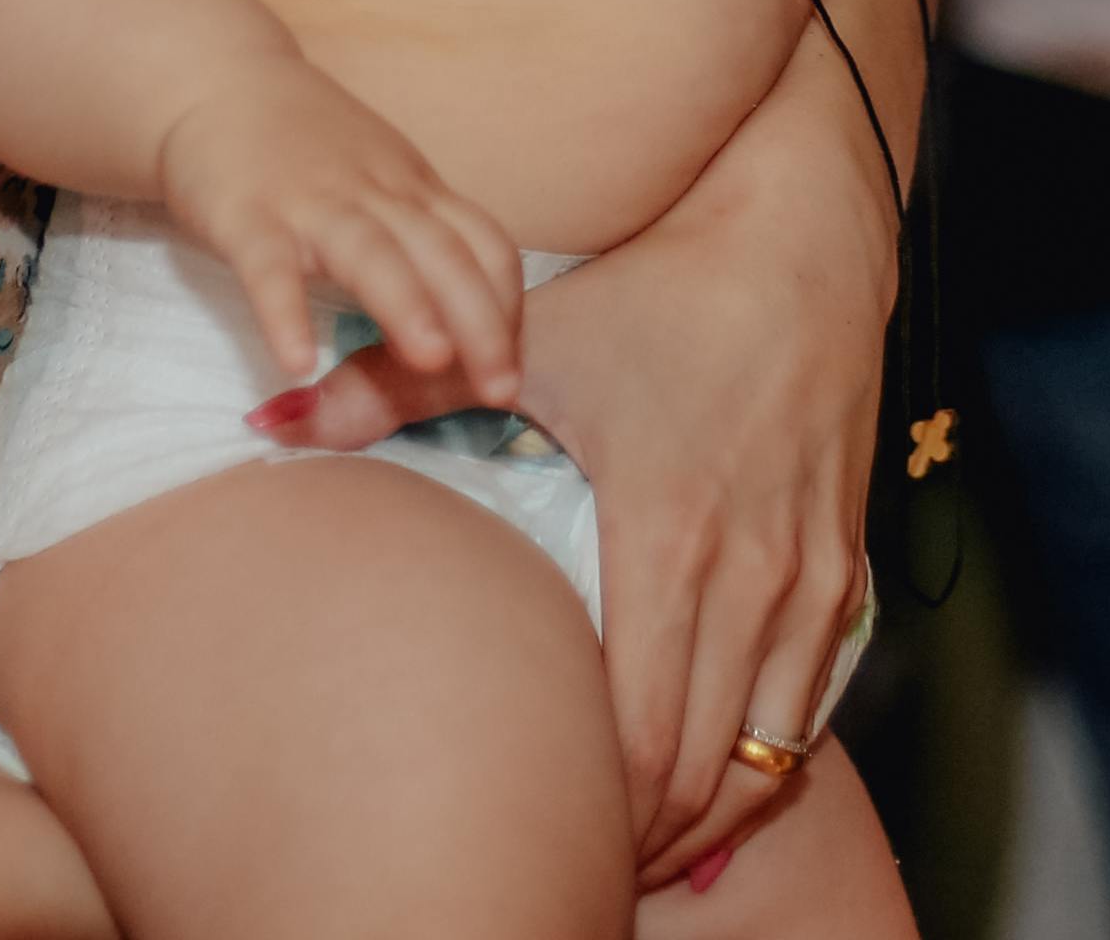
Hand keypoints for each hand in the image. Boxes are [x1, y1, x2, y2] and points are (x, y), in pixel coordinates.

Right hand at [152, 57, 528, 412]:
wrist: (215, 80)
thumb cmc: (303, 143)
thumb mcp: (377, 177)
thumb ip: (412, 233)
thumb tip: (459, 319)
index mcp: (412, 188)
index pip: (484, 243)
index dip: (506, 305)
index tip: (514, 366)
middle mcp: (374, 192)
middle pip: (443, 253)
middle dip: (481, 323)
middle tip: (502, 388)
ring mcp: (310, 202)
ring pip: (370, 253)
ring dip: (407, 306)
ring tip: (432, 366)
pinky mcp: (245, 214)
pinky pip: (267, 267)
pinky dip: (284, 313)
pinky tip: (296, 362)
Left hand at [262, 135, 884, 883]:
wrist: (799, 247)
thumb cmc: (656, 295)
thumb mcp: (530, 338)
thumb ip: (387, 389)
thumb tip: (264, 425)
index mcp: (668, 531)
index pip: (640, 734)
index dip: (596, 814)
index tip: (544, 832)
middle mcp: (752, 572)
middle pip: (703, 771)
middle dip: (638, 836)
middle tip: (576, 861)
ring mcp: (810, 577)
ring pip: (768, 756)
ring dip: (705, 813)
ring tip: (636, 843)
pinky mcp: (844, 569)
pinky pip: (813, 709)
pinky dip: (764, 762)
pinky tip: (713, 789)